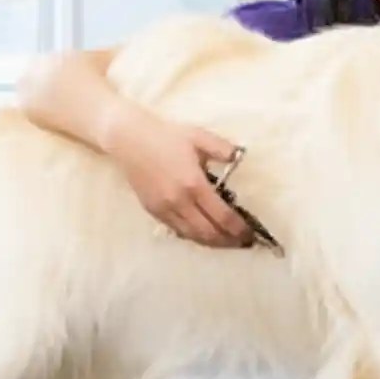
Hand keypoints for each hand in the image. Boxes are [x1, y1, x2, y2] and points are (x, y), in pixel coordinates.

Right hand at [100, 102, 252, 247]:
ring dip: (212, 242)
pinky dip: (194, 235)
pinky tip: (205, 233)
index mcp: (194, 184)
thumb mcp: (199, 137)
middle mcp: (179, 201)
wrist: (129, 139)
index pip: (222, 216)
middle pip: (208, 232)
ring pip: (192, 235)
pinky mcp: (153, 211)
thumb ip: (223, 149)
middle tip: (243, 242)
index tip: (250, 233)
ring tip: (227, 242)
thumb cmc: (166, 136)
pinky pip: (177, 230)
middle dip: (228, 241)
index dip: (238, 228)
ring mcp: (164, 209)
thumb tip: (240, 158)